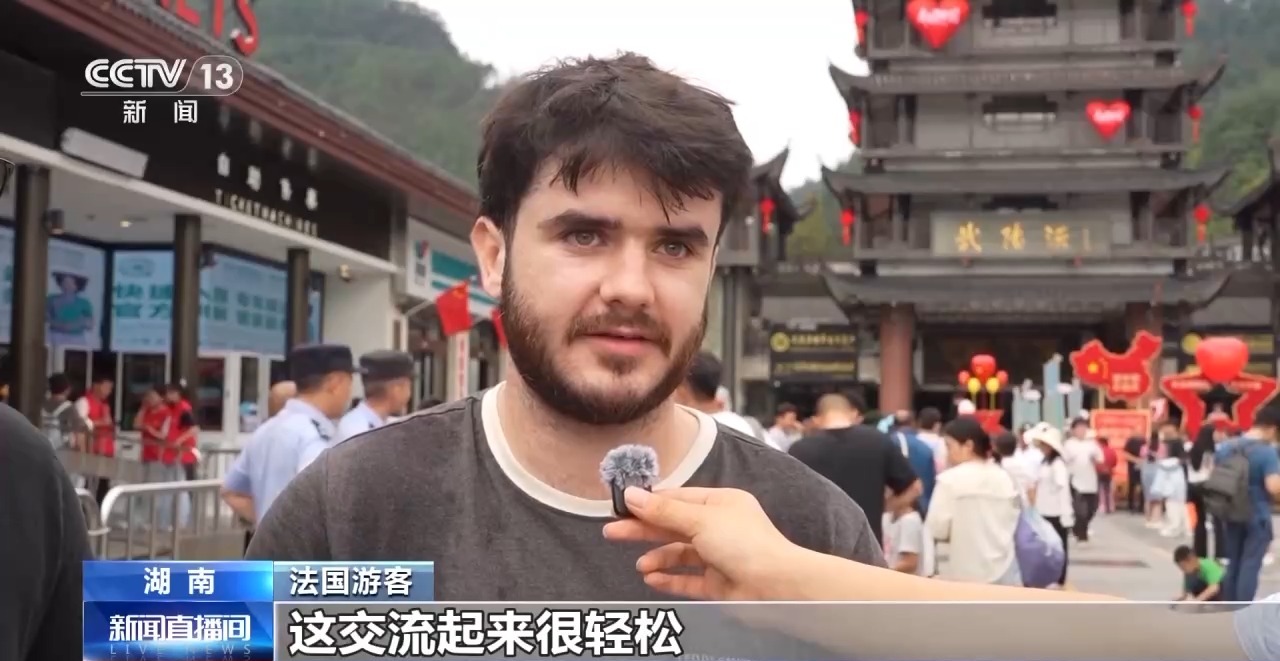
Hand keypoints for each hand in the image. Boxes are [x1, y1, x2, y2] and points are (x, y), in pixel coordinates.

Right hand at [602, 487, 805, 600]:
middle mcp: (720, 528)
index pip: (678, 499)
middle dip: (643, 530)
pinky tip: (652, 579)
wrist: (777, 587)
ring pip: (679, 555)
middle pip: (673, 527)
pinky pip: (688, 580)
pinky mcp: (718, 584)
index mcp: (721, 504)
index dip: (650, 503)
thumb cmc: (744, 544)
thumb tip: (631, 494)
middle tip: (612, 532)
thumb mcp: (700, 520)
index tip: (621, 505)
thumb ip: (663, 512)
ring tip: (641, 566)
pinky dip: (669, 579)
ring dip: (657, 558)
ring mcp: (719, 557)